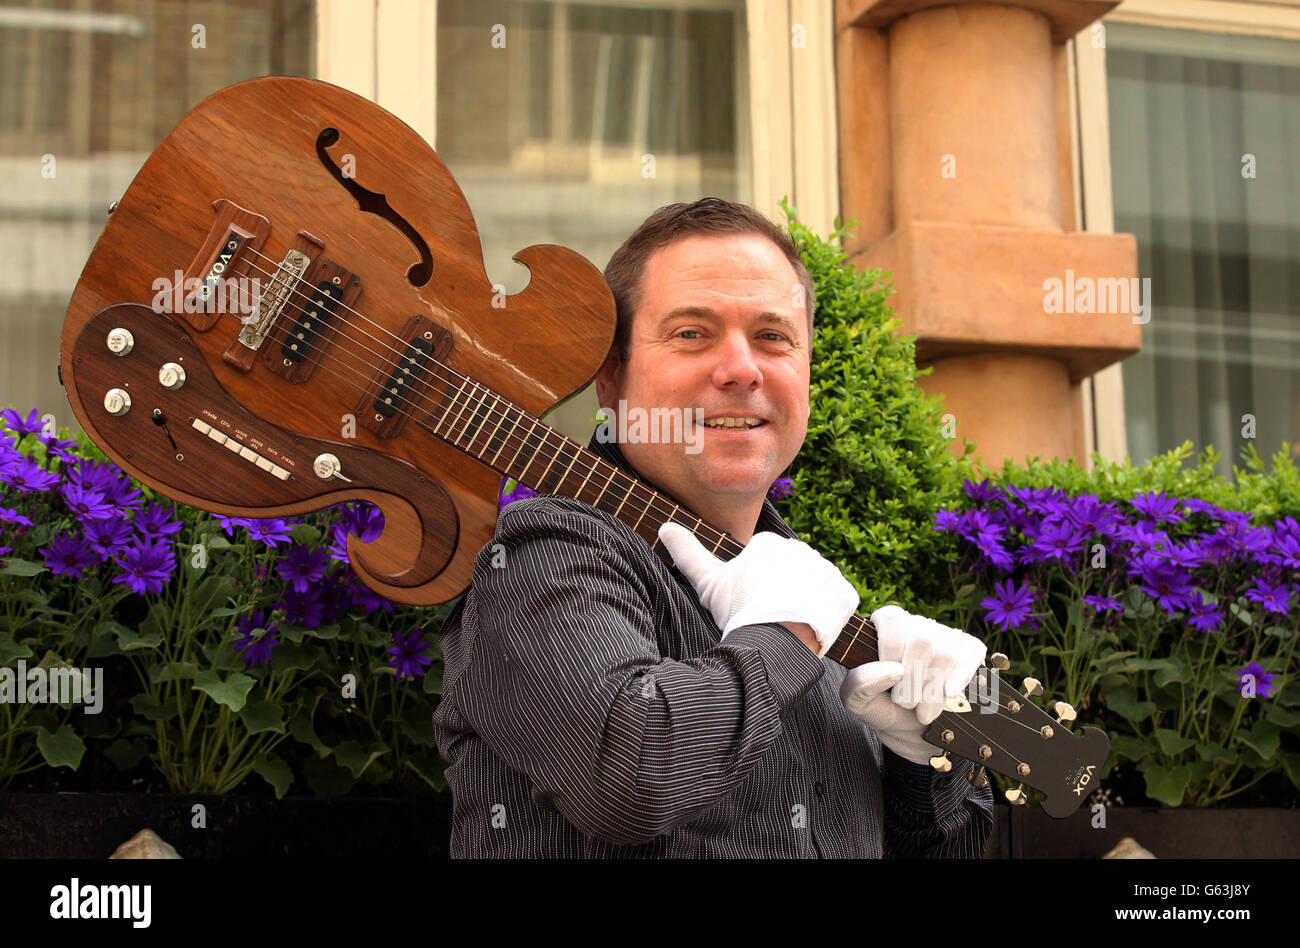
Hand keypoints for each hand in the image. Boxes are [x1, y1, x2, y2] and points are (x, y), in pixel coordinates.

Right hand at [658, 524, 859, 655]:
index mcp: (769, 543)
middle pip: (792, 570)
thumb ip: (687, 552)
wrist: (770, 648)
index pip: (766, 561)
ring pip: (815, 584)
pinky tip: (811, 626)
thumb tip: (664, 526)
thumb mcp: (707, 583)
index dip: (757, 585)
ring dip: (806, 601)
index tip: (751, 602)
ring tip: (789, 622)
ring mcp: (827, 571)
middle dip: (783, 590)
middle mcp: (802, 549)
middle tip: (770, 614)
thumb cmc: (736, 614)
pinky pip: (839, 600)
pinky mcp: (846, 594)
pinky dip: (829, 614)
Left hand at [839, 605, 986, 764]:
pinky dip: (959, 680)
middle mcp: (917, 625)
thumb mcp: (859, 702)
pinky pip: (970, 656)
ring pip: (946, 654)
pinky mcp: (969, 649)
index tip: (891, 680)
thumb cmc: (885, 708)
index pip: (892, 619)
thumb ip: (858, 684)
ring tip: (922, 711)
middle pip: (922, 640)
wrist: (916, 731)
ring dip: (933, 690)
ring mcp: (946, 635)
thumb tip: (891, 670)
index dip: (891, 651)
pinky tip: (949, 695)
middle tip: (906, 704)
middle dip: (913, 680)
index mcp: (887, 626)